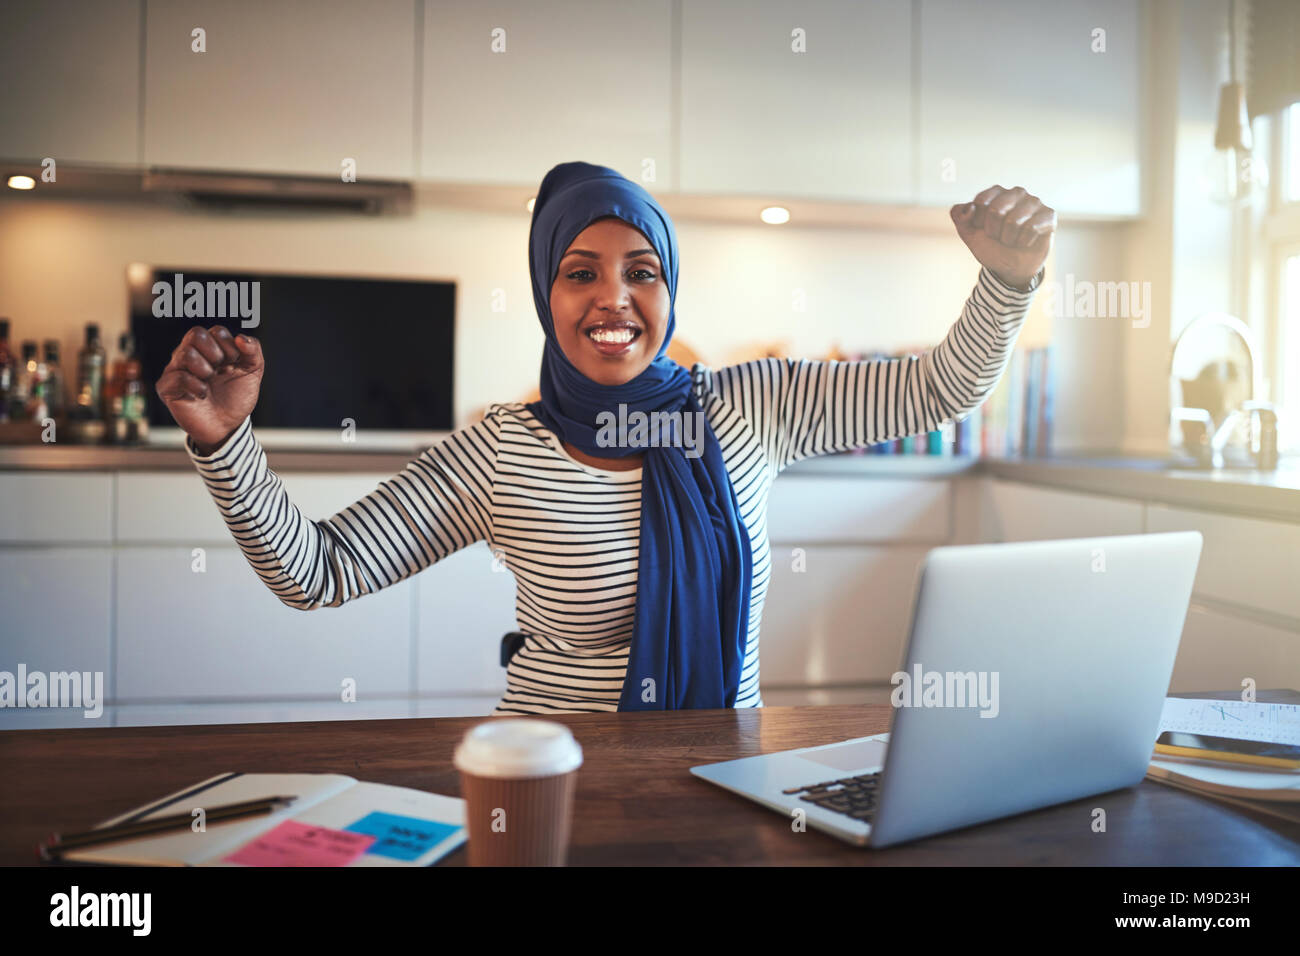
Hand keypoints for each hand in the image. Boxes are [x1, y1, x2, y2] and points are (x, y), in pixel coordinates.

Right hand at [155, 325, 263, 453]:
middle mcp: (191, 354)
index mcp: (210, 347)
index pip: (216, 331)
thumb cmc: (237, 397)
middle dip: (215, 354)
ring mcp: (176, 369)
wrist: (228, 426)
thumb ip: (253, 350)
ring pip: (186, 353)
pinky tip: (202, 395)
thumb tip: (241, 338)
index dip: (229, 347)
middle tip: (219, 371)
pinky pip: (177, 377)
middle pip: (196, 334)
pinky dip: (196, 387)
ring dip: (205, 370)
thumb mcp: (253, 372)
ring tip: (209, 383)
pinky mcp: (167, 387)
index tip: (233, 364)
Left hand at [950, 186, 1055, 288]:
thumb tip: (969, 208)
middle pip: (996, 210)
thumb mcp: (969, 233)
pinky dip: (1022, 242)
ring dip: (1008, 239)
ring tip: (1011, 240)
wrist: (1011, 268)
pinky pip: (1031, 228)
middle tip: (999, 237)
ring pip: (1014, 221)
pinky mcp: (1049, 215)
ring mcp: (1034, 202)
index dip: (978, 223)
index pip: (980, 202)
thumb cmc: (991, 246)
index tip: (984, 230)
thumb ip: (959, 217)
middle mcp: (1016, 193)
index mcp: (996, 192)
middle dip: (993, 232)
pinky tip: (1025, 242)